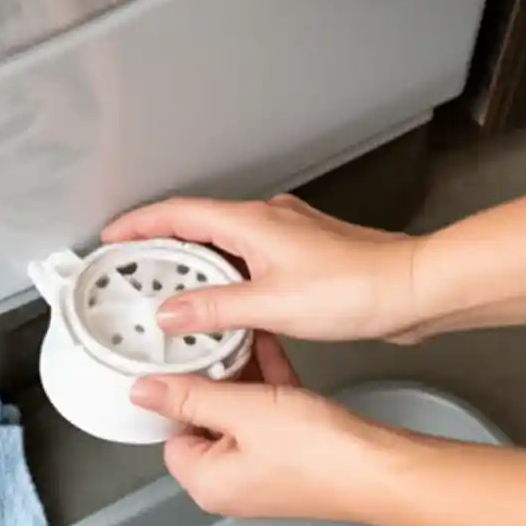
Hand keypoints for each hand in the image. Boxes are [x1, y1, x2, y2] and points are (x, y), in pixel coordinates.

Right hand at [103, 195, 426, 342]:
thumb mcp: (271, 305)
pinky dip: (228, 280)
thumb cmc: (356, 288)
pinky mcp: (304, 256)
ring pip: (226, 246)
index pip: (178, 214)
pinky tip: (229, 308)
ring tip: (175, 298)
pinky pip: (250, 262)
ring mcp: (287, 236)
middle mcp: (267, 221)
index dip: (140, 224)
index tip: (113, 237)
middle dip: (162, 249)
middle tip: (135, 273)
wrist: (413, 288)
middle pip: (198, 227)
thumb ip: (213, 309)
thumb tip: (171, 312)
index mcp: (251, 222)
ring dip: (197, 268)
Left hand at [129, 332, 407, 519]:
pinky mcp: (293, 459)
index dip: (174, 395)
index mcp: (207, 481)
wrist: (382, 469)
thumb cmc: (316, 451)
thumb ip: (189, 397)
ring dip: (241, 377)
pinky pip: (269, 417)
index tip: (175, 359)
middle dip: (209, 380)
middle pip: (204, 423)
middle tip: (207, 340)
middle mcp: (230, 484)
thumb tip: (143, 390)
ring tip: (236, 334)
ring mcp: (263, 472)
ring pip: (240, 416)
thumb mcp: (242, 410)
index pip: (170, 433)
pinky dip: (268, 386)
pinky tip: (269, 347)